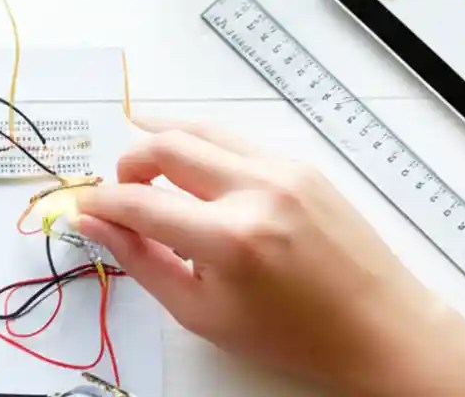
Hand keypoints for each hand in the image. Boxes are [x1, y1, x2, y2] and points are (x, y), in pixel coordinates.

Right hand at [76, 119, 464, 396]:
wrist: (377, 328)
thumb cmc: (293, 334)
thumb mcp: (202, 313)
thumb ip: (142, 261)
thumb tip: (97, 225)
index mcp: (230, 239)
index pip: (139, 202)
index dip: (102, 203)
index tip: (86, 209)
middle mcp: (256, 191)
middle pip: (165, 146)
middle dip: (128, 163)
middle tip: (117, 190)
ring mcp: (283, 170)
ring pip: (200, 129)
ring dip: (161, 139)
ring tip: (140, 162)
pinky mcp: (301, 164)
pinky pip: (235, 139)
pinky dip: (201, 144)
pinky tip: (188, 163)